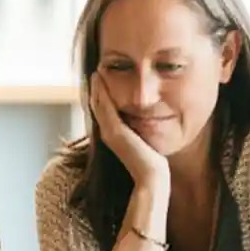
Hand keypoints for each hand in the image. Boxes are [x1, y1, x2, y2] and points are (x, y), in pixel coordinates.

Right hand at [89, 72, 168, 187]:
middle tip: (96, 73)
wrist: (152, 177)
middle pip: (98, 107)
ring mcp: (109, 132)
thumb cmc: (153, 164)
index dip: (103, 97)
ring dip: (96, 89)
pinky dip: (100, 92)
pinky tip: (99, 78)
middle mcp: (108, 133)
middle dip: (97, 91)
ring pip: (98, 105)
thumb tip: (153, 122)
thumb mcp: (146, 142)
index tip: (104, 81)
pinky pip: (103, 106)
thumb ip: (142, 133)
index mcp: (114, 135)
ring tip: (96, 73)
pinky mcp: (113, 131)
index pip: (105, 112)